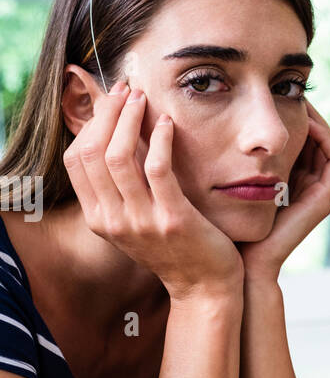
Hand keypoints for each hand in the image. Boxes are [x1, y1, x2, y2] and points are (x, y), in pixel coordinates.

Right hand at [63, 80, 243, 300]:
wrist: (205, 287)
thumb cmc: (175, 247)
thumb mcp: (136, 218)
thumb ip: (122, 185)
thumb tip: (117, 131)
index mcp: (98, 218)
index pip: (75, 159)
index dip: (91, 124)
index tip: (110, 101)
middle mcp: (113, 221)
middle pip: (92, 152)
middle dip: (108, 113)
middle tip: (127, 90)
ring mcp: (140, 222)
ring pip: (118, 156)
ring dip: (130, 119)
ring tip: (144, 99)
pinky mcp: (172, 219)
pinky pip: (157, 168)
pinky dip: (160, 139)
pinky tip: (168, 123)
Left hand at [238, 101, 329, 280]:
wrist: (241, 263)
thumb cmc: (225, 226)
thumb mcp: (223, 180)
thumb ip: (223, 156)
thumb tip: (209, 119)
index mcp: (288, 180)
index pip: (298, 137)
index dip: (288, 112)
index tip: (269, 91)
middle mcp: (308, 186)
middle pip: (315, 137)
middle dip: (303, 110)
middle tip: (286, 86)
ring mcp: (320, 193)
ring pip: (328, 142)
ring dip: (316, 117)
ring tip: (296, 96)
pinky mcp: (324, 200)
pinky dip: (325, 135)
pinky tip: (303, 119)